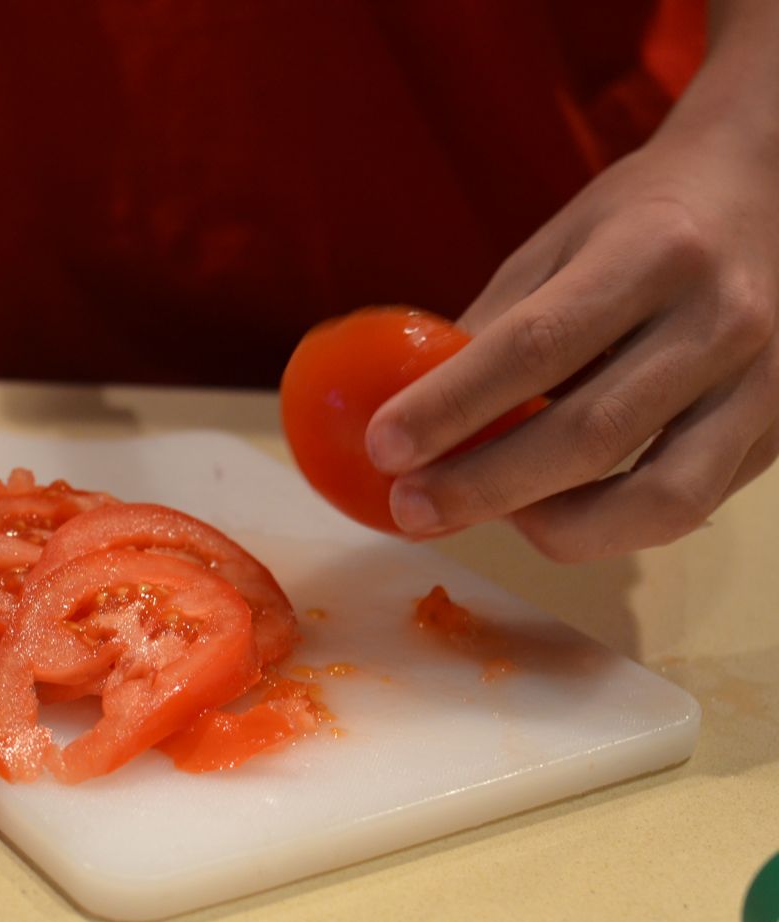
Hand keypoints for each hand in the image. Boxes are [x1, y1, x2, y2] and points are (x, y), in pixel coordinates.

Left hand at [365, 57, 778, 560]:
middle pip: (591, 435)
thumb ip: (495, 327)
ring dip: (552, 528)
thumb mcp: (561, 243)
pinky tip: (550, 515)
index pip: (536, 346)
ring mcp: (764, 383)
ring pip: (656, 499)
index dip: (452, 406)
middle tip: (409, 507)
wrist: (775, 191)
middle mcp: (720, 320)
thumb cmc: (646, 219)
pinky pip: (686, 508)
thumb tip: (412, 414)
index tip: (384, 447)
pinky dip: (608, 527)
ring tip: (483, 520)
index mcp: (652, 253)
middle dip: (484, 486)